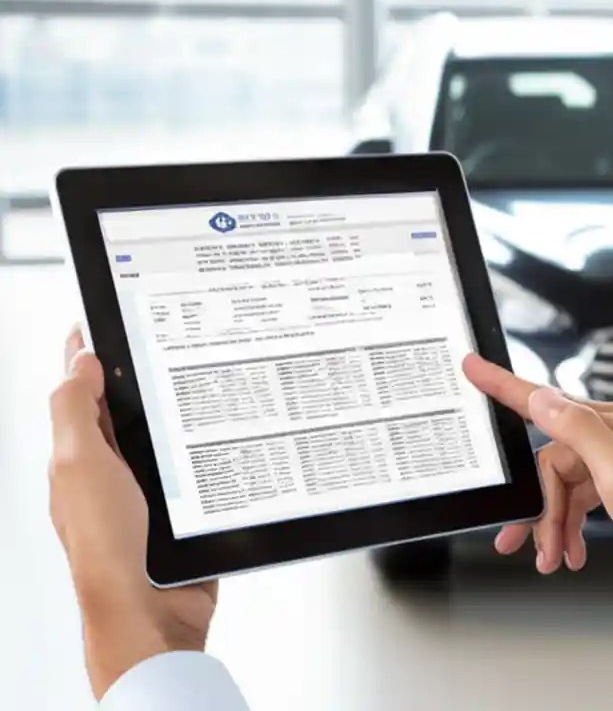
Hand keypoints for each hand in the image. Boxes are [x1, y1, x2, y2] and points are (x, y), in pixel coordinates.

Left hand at [49, 328, 217, 698]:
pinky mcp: (179, 511)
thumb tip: (80, 363)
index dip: (87, 355)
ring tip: (193, 379)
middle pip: (122, 411)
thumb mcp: (78, 463)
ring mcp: (144, 492)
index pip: (78, 391)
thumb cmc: (107, 547)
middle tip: (157, 340)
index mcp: (77, 454)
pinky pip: (191, 470)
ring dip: (176, 415)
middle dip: (136, 377)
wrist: (149, 608)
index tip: (101, 322)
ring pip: (160, 439)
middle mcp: (108, 471)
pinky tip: (219, 440)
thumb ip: (76, 411)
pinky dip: (204, 452)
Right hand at [463, 355, 612, 614]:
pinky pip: (578, 500)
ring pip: (561, 487)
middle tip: (531, 542)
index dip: (505, 385)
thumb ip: (580, 432)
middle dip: (539, 506)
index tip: (473, 368)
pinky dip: (569, 527)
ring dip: (552, 524)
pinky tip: (571, 550)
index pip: (548, 401)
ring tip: (553, 556)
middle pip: (551, 461)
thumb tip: (543, 397)